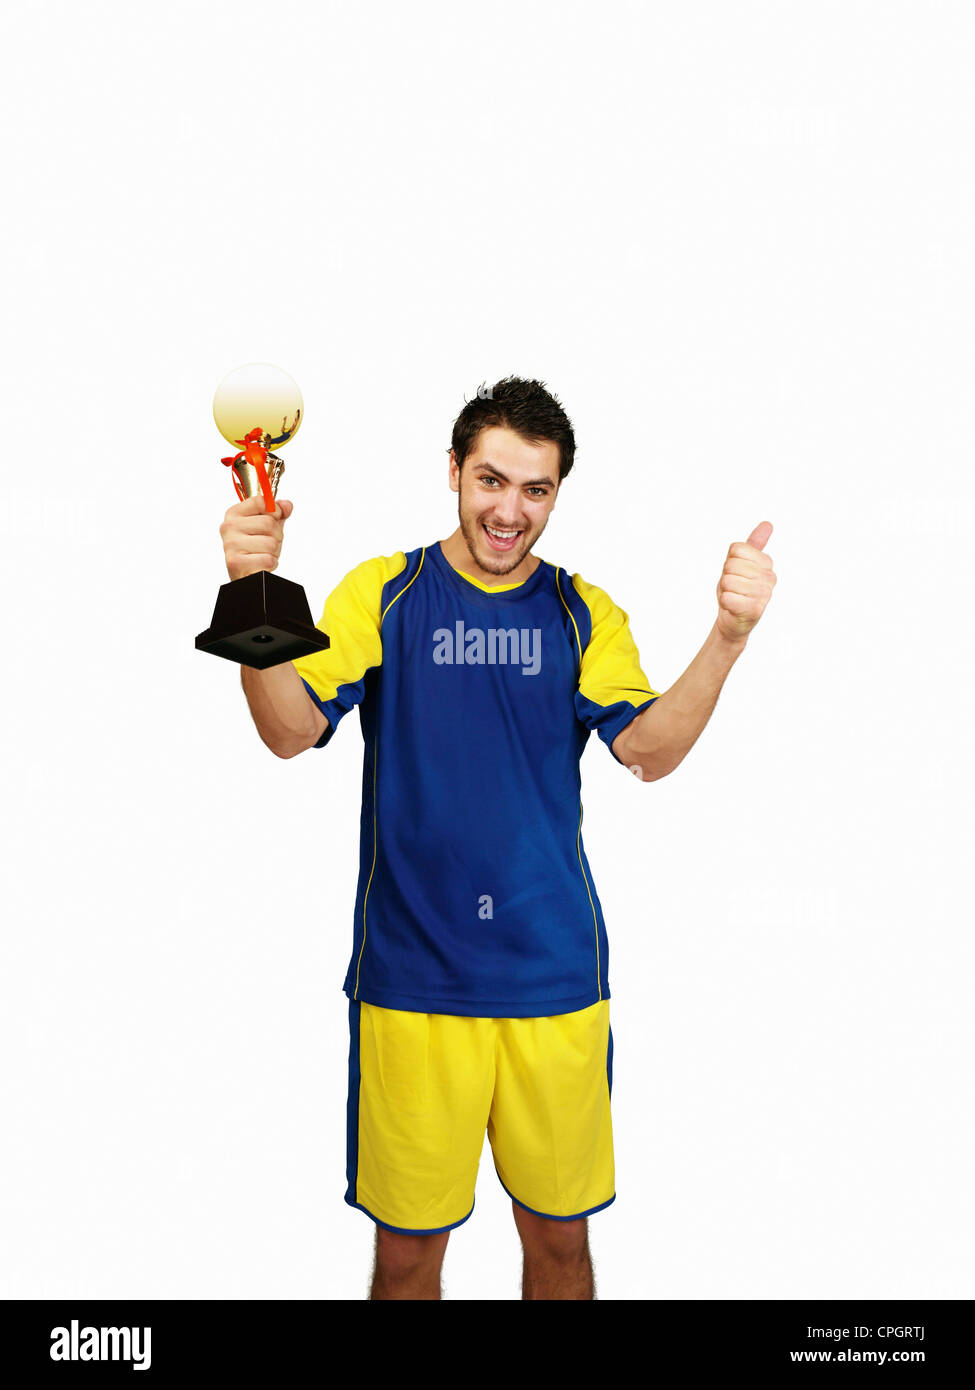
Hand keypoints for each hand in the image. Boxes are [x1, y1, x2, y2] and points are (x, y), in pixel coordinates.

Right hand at [220, 493, 293, 581]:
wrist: (244, 573)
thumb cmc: (255, 548)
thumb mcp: (266, 527)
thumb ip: (277, 513)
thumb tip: (287, 505)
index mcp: (234, 514)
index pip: (260, 501)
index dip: (274, 510)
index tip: (273, 518)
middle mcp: (229, 527)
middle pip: (269, 523)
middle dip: (277, 536)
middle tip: (268, 543)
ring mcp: (231, 545)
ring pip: (271, 543)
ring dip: (274, 552)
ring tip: (263, 554)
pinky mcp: (236, 563)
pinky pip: (268, 560)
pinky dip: (271, 564)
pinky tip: (261, 563)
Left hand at [715, 520, 776, 643]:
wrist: (734, 620)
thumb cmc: (737, 590)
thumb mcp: (742, 563)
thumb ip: (754, 544)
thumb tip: (768, 524)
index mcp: (767, 563)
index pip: (736, 549)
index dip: (729, 561)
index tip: (736, 573)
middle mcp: (769, 577)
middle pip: (731, 565)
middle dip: (726, 576)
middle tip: (734, 587)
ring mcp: (763, 594)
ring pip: (727, 580)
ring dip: (725, 590)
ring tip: (734, 597)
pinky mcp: (754, 610)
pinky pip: (727, 597)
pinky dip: (725, 602)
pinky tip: (733, 607)